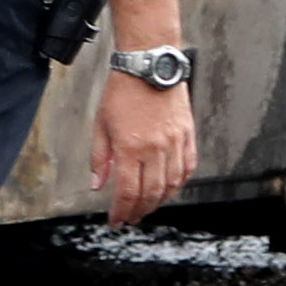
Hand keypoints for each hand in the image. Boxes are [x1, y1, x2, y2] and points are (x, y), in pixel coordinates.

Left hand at [92, 70, 196, 225]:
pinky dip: (178, 183)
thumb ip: (99, 158)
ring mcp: (175, 143)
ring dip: (159, 201)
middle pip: (150, 193)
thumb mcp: (100, 123)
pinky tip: (169, 188)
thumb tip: (97, 185)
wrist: (149, 65)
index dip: (121, 211)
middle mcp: (155, 149)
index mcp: (130, 147)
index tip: (116, 220)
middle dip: (139, 211)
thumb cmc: (122, 91)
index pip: (127, 192)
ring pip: (171, 185)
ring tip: (147, 206)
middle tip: (131, 217)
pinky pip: (187, 168)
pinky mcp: (188, 135)